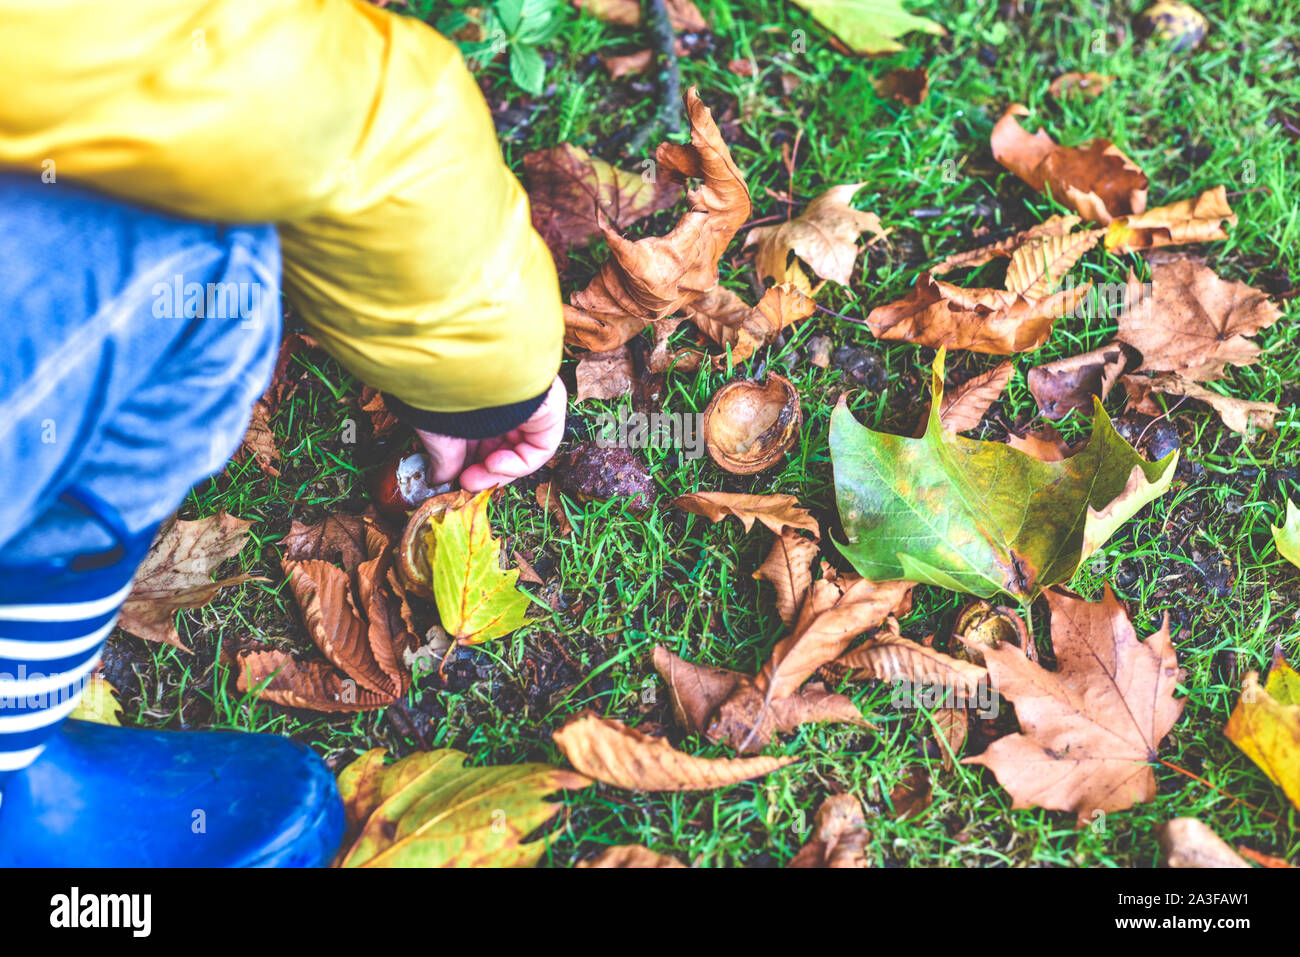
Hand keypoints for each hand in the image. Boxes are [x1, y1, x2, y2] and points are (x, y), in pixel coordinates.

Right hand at [416, 376, 565, 491]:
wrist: (463, 360)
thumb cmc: (445, 388)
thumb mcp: (440, 429)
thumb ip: (445, 457)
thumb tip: (440, 479)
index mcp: (481, 399)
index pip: (481, 437)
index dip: (468, 462)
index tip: (453, 479)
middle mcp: (508, 400)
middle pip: (501, 445)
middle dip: (482, 471)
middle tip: (464, 483)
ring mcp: (530, 405)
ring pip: (520, 449)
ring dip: (498, 471)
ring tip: (473, 478)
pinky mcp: (550, 409)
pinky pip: (540, 446)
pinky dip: (520, 463)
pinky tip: (494, 464)